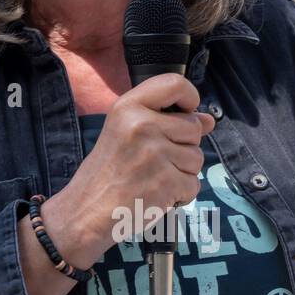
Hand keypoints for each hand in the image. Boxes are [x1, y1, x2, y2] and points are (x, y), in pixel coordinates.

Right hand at [41, 73, 215, 267]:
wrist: (86, 211)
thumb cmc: (106, 174)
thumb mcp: (125, 134)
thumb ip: (166, 121)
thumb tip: (208, 120)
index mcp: (128, 107)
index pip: (174, 83)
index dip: (189, 97)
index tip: (186, 111)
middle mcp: (142, 125)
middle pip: (193, 126)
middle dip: (184, 146)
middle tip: (155, 160)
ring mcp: (155, 154)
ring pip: (197, 158)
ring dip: (182, 172)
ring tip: (153, 178)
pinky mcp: (166, 182)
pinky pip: (193, 184)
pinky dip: (180, 194)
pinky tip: (157, 195)